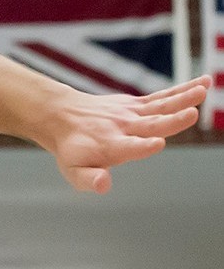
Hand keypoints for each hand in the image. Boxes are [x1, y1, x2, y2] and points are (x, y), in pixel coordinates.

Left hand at [48, 76, 208, 193]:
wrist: (63, 117)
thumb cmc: (73, 151)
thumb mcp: (74, 171)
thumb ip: (89, 179)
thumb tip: (104, 185)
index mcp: (110, 147)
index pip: (128, 147)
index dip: (142, 146)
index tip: (156, 143)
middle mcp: (123, 128)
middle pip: (151, 124)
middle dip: (171, 121)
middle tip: (191, 114)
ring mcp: (131, 114)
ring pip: (160, 107)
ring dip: (182, 99)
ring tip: (202, 92)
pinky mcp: (138, 104)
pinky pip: (162, 97)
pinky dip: (182, 89)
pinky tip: (205, 83)